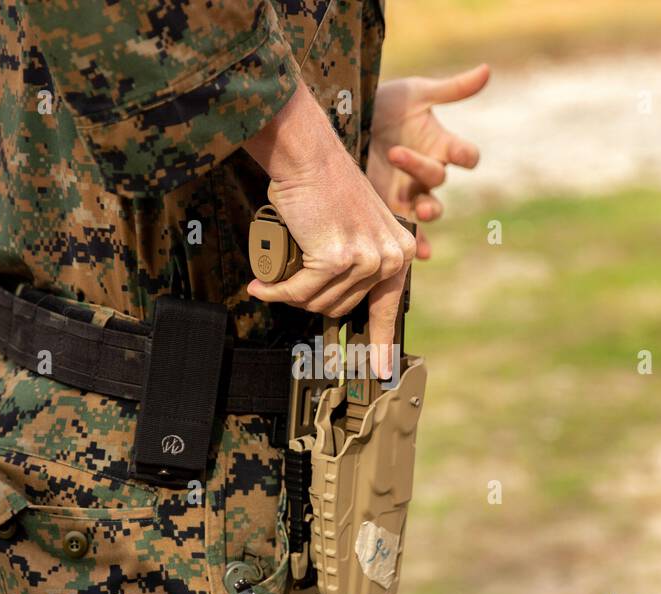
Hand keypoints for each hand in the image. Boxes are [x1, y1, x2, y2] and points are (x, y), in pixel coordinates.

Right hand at [245, 82, 416, 377]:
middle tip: (287, 283)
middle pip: (342, 308)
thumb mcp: (358, 226)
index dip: (381, 344)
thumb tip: (340, 305)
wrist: (308, 156)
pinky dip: (276, 291)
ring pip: (319, 303)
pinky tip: (261, 284)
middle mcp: (389, 258)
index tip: (380, 371)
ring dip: (291, 294)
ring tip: (274, 274)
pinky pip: (299, 293)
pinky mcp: (336, 259)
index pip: (389, 309)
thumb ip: (360, 262)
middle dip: (310, 299)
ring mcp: (365, 260)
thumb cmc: (324, 187)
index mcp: (399, 252)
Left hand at [367, 64, 489, 258]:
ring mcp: (409, 191)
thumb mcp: (415, 94)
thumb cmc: (387, 104)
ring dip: (428, 211)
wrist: (349, 122)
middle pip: (437, 178)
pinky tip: (419, 254)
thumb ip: (451, 89)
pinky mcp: (389, 206)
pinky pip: (408, 229)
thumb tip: (487, 70)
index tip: (460, 155)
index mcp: (441, 145)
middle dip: (422, 170)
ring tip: (422, 211)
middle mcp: (428, 171)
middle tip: (397, 154)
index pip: (466, 155)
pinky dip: (418, 243)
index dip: (466, 156)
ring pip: (428, 208)